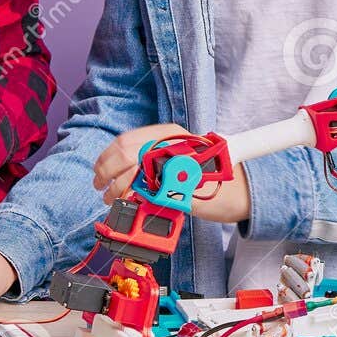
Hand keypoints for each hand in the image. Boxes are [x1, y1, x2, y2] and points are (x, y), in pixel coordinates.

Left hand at [92, 124, 251, 222]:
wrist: (238, 192)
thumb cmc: (205, 177)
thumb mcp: (177, 159)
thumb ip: (152, 159)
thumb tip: (118, 171)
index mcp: (170, 133)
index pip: (126, 140)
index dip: (106, 157)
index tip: (99, 171)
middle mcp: (173, 144)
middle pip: (125, 155)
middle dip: (106, 173)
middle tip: (101, 187)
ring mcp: (178, 164)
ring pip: (133, 173)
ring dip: (116, 189)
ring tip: (113, 199)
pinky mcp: (183, 187)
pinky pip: (149, 194)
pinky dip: (134, 201)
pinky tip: (131, 204)